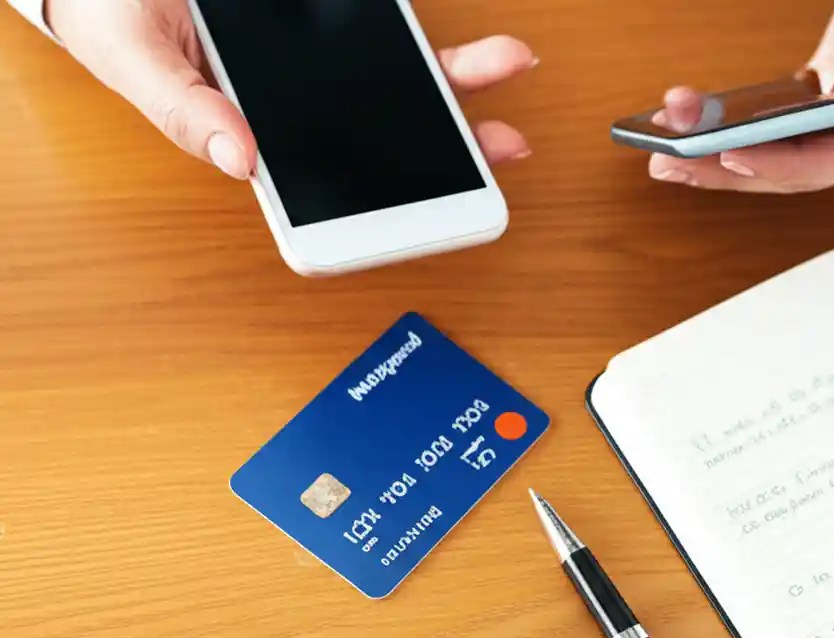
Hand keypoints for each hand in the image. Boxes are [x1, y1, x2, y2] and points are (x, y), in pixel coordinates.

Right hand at [45, 0, 536, 180]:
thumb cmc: (114, 20)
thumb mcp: (135, 63)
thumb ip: (184, 110)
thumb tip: (241, 158)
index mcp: (258, 136)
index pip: (333, 187)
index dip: (387, 208)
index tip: (435, 212)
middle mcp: (301, 108)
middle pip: (388, 137)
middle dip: (452, 142)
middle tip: (505, 144)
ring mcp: (321, 66)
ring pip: (401, 83)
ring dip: (457, 80)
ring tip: (510, 63)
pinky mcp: (328, 22)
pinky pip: (385, 33)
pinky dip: (424, 37)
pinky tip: (462, 36)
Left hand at [650, 0, 833, 191]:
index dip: (795, 165)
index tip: (735, 155)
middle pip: (813, 169)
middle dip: (737, 168)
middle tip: (674, 163)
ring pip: (790, 159)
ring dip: (722, 158)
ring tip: (665, 153)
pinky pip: (782, 134)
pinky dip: (735, 132)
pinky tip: (690, 128)